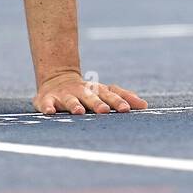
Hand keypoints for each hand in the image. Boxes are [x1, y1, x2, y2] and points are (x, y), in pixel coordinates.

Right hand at [33, 71, 148, 114]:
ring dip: (74, 105)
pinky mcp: (47, 99)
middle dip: (97, 103)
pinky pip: (47, 103)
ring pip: (70, 99)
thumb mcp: (104, 92)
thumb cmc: (86, 91)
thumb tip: (145, 105)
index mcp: (96, 90)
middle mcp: (81, 91)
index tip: (127, 109)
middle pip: (91, 96)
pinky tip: (50, 113)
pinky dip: (48, 107)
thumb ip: (123, 97)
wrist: (56, 79)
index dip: (118, 101)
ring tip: (79, 112)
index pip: (110, 94)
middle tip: (105, 111)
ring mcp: (64, 94)